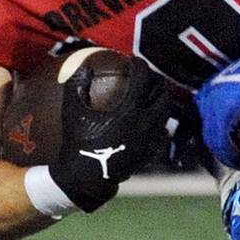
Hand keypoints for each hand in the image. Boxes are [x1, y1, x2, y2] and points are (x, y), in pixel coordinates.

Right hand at [47, 57, 186, 210]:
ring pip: (167, 112)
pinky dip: (159, 120)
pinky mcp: (150, 151)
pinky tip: (149, 117)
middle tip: (147, 75)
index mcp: (128, 111)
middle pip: (164, 93)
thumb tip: (84, 66)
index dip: (140, 66)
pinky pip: (162, 130)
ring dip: (161, 99)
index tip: (134, 62)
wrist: (86, 177)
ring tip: (151, 93)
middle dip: (157, 80)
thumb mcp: (72, 112)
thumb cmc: (77, 143)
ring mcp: (150, 138)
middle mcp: (145, 123)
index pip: (143, 79)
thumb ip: (77, 86)